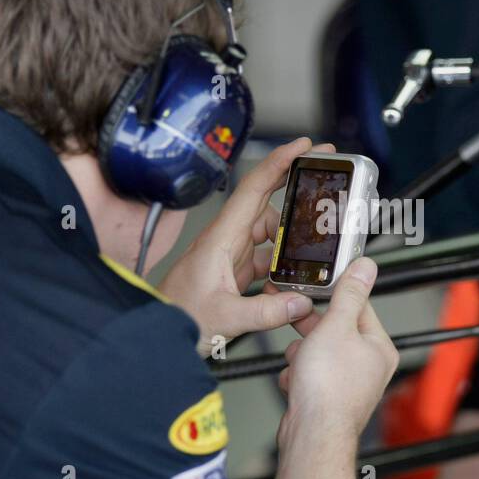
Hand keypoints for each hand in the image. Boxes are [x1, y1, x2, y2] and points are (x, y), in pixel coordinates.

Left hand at [161, 137, 331, 356]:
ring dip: (292, 236)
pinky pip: (265, 256)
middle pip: (266, 201)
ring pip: (269, 231)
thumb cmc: (175, 316)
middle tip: (324, 174)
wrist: (154, 332)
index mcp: (221, 238)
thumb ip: (265, 312)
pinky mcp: (233, 271)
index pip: (254, 188)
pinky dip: (283, 263)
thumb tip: (301, 302)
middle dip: (295, 184)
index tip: (304, 146)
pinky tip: (294, 279)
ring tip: (315, 243)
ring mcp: (230, 254)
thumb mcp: (224, 318)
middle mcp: (226, 239)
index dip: (280, 161)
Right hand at [276, 257, 398, 450]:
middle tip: (297, 322)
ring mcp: (349, 386)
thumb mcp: (336, 327)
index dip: (334, 294)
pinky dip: (298, 377)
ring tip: (299, 363)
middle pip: (336, 331)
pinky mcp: (329, 400)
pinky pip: (310, 377)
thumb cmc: (328, 388)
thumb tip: (366, 267)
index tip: (317, 286)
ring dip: (302, 355)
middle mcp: (369, 368)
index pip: (359, 307)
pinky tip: (295, 382)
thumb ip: (349, 295)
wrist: (312, 434)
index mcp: (379, 348)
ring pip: (319, 354)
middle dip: (312, 331)